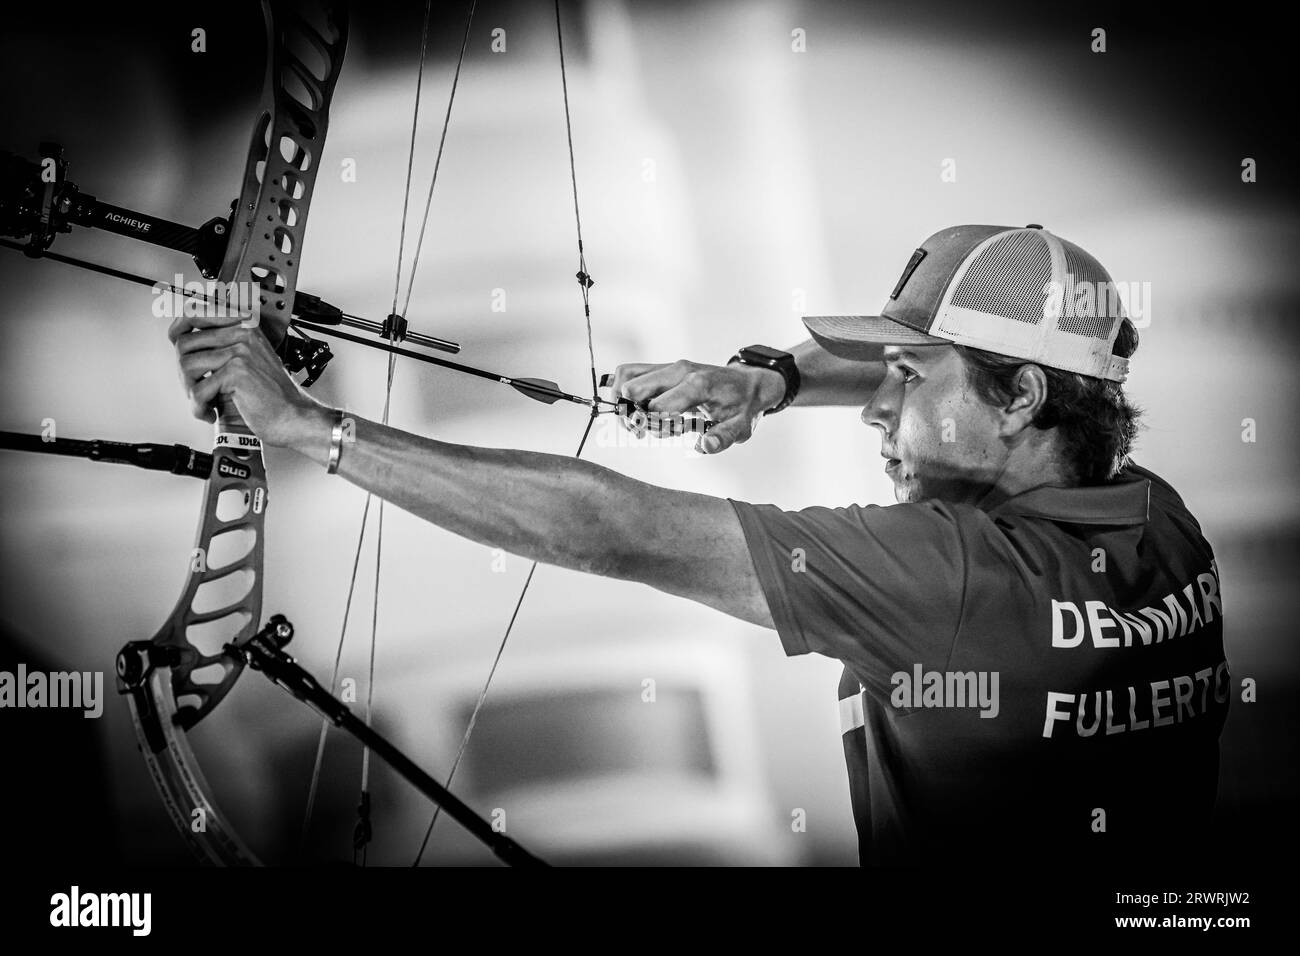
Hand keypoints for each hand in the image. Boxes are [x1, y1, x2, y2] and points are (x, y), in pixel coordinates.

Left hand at [170, 312, 323, 447]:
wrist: (293, 417)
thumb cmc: (272, 395)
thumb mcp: (248, 360)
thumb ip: (222, 346)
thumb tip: (184, 343)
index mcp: (244, 325)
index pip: (196, 312)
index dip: (178, 328)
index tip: (174, 342)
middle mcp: (242, 333)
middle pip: (185, 344)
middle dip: (184, 373)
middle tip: (196, 388)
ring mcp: (240, 351)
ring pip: (187, 366)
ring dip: (190, 391)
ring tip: (204, 402)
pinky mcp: (237, 372)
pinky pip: (199, 390)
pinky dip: (199, 407)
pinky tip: (210, 413)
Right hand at [611, 359, 785, 453]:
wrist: (749, 385)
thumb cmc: (743, 406)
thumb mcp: (740, 427)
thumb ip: (723, 438)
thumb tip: (706, 445)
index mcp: (697, 384)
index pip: (657, 406)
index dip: (656, 427)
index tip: (670, 434)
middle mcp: (679, 370)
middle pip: (633, 388)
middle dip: (634, 416)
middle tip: (649, 431)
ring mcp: (669, 367)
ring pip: (626, 376)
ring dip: (625, 403)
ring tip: (642, 422)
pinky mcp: (663, 368)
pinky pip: (632, 373)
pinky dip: (626, 392)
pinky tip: (641, 411)